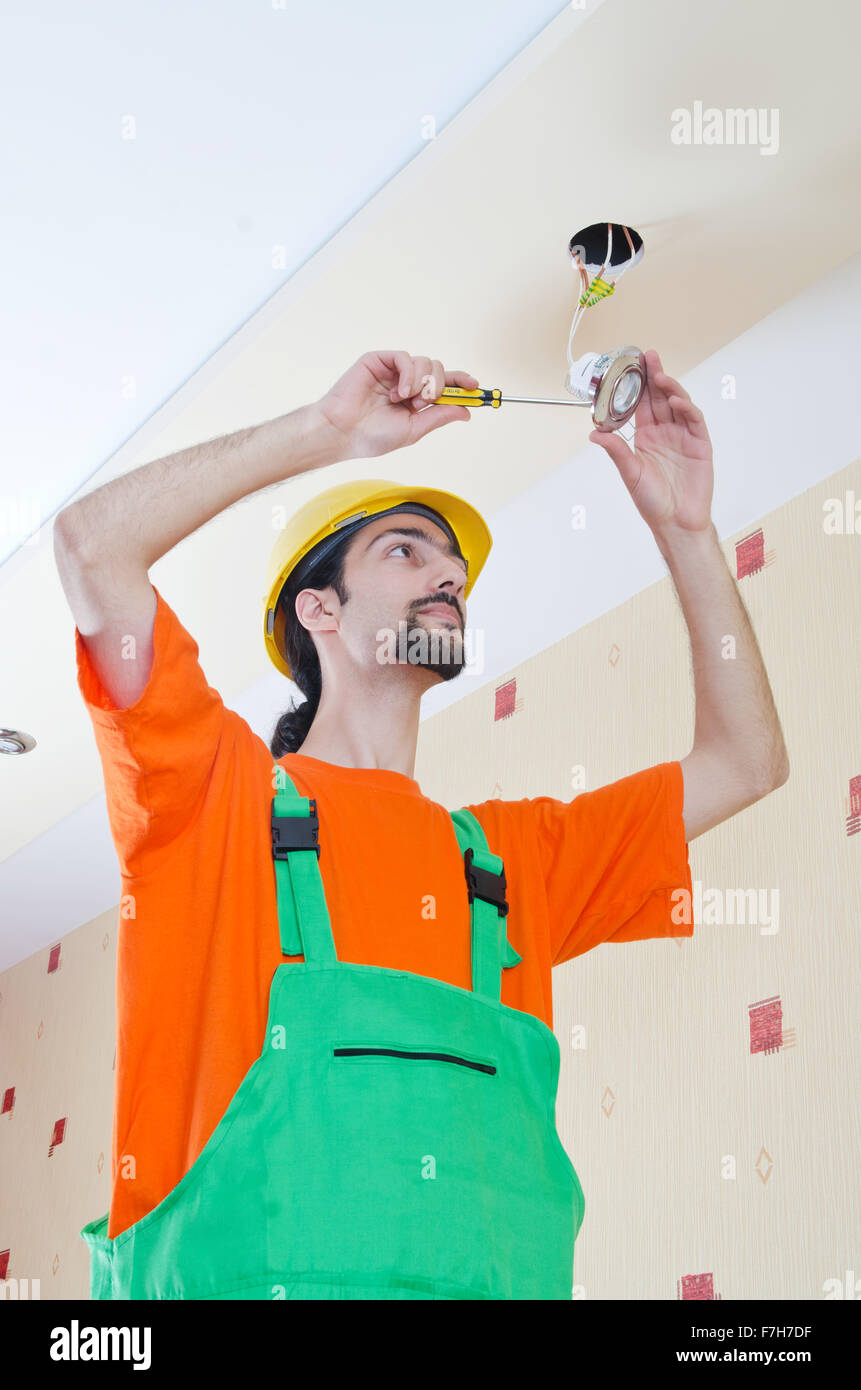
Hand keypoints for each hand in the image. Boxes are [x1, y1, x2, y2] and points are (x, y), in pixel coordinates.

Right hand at [314, 350, 475, 460]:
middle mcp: (407, 382)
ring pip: (426, 362)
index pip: (445, 385)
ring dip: (421, 384)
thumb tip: (466, 410)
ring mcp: (393, 370)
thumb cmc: (373, 436)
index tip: (476, 387)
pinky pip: (406, 357)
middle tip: (422, 403)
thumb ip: (439, 416)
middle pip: (439, 370)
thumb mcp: (414, 429)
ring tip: (403, 400)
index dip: (461, 383)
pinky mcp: (379, 360)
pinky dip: (408, 374)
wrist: (343, 432)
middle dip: (439, 387)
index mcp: (415, 399)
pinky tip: (398, 392)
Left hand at [588, 349, 713, 533]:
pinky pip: (694, 422)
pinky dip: (687, 409)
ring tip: (661, 375)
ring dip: (670, 388)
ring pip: (678, 405)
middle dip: (655, 375)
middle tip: (649, 356)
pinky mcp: (700, 445)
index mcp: (647, 437)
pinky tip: (676, 401)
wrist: (677, 523)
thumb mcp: (630, 474)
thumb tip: (594, 434)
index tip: (633, 365)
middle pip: (660, 397)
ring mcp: (684, 437)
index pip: (642, 404)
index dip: (639, 384)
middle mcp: (665, 433)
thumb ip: (616, 451)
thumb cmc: (653, 503)